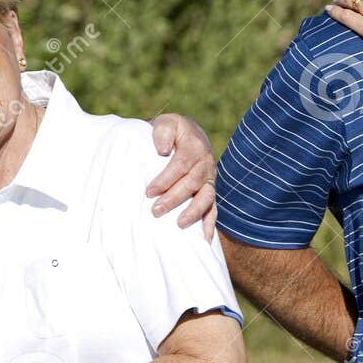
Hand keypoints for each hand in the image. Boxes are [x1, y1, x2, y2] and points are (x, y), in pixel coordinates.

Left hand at [147, 114, 217, 239]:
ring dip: (194, 212)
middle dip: (174, 198)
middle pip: (192, 183)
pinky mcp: (209, 191)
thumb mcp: (166, 123)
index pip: (182, 164)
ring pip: (206, 197)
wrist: (188, 134)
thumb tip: (163, 151)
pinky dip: (210, 224)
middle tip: (156, 211)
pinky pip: (213, 208)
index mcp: (195, 147)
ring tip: (180, 224)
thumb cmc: (172, 131)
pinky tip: (204, 239)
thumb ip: (162, 132)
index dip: (166, 179)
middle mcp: (206, 164)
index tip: (149, 191)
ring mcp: (209, 179)